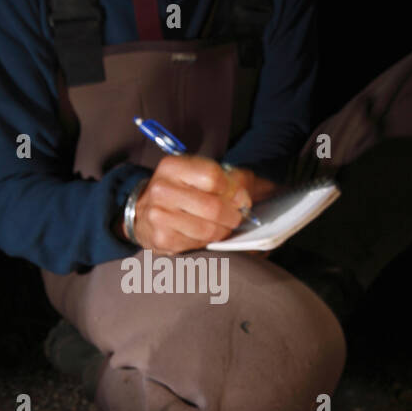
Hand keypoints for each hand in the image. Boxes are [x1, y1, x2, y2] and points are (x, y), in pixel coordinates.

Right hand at [131, 157, 277, 254]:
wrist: (143, 210)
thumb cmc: (182, 191)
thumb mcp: (202, 175)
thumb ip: (236, 178)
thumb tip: (268, 192)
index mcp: (173, 166)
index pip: (214, 178)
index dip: (233, 191)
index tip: (239, 199)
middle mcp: (161, 188)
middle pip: (213, 207)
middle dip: (231, 216)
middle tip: (234, 218)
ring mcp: (157, 215)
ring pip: (207, 230)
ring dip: (222, 231)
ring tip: (220, 227)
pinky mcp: (160, 238)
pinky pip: (197, 244)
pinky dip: (206, 242)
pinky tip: (202, 234)